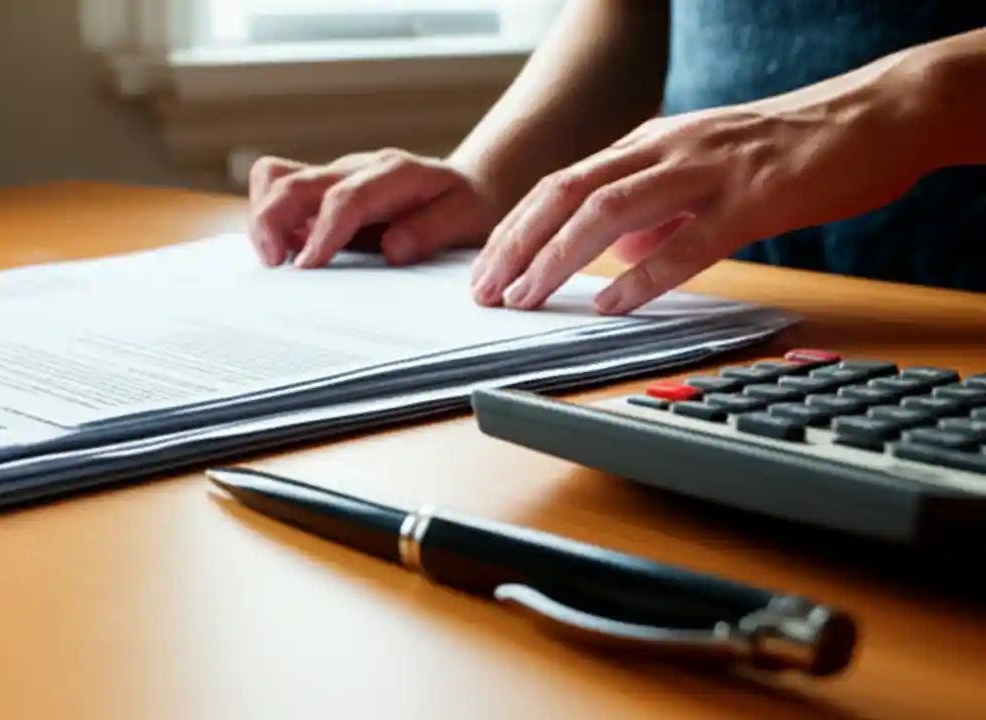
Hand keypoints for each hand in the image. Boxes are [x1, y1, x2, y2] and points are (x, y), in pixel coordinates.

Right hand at [246, 148, 500, 267]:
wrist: (468, 187)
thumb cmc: (467, 208)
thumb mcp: (468, 220)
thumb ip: (432, 231)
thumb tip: (392, 248)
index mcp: (396, 173)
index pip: (346, 197)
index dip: (323, 231)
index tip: (308, 265)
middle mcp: (358, 168)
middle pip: (295, 180)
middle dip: (272, 220)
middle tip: (273, 265)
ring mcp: (334, 175)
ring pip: (275, 176)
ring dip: (263, 216)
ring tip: (273, 259)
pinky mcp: (320, 189)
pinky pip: (277, 188)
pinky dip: (268, 218)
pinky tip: (284, 251)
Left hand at [469, 63, 930, 313]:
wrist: (874, 118)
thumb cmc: (789, 150)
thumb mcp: (702, 173)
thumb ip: (656, 213)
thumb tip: (616, 255)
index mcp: (650, 145)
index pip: (561, 185)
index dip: (516, 229)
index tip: (487, 271)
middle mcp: (665, 150)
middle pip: (567, 193)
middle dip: (518, 244)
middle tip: (487, 291)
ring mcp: (707, 171)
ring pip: (610, 210)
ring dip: (560, 257)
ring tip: (528, 297)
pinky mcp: (753, 198)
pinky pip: (688, 240)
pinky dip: (644, 275)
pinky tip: (613, 303)